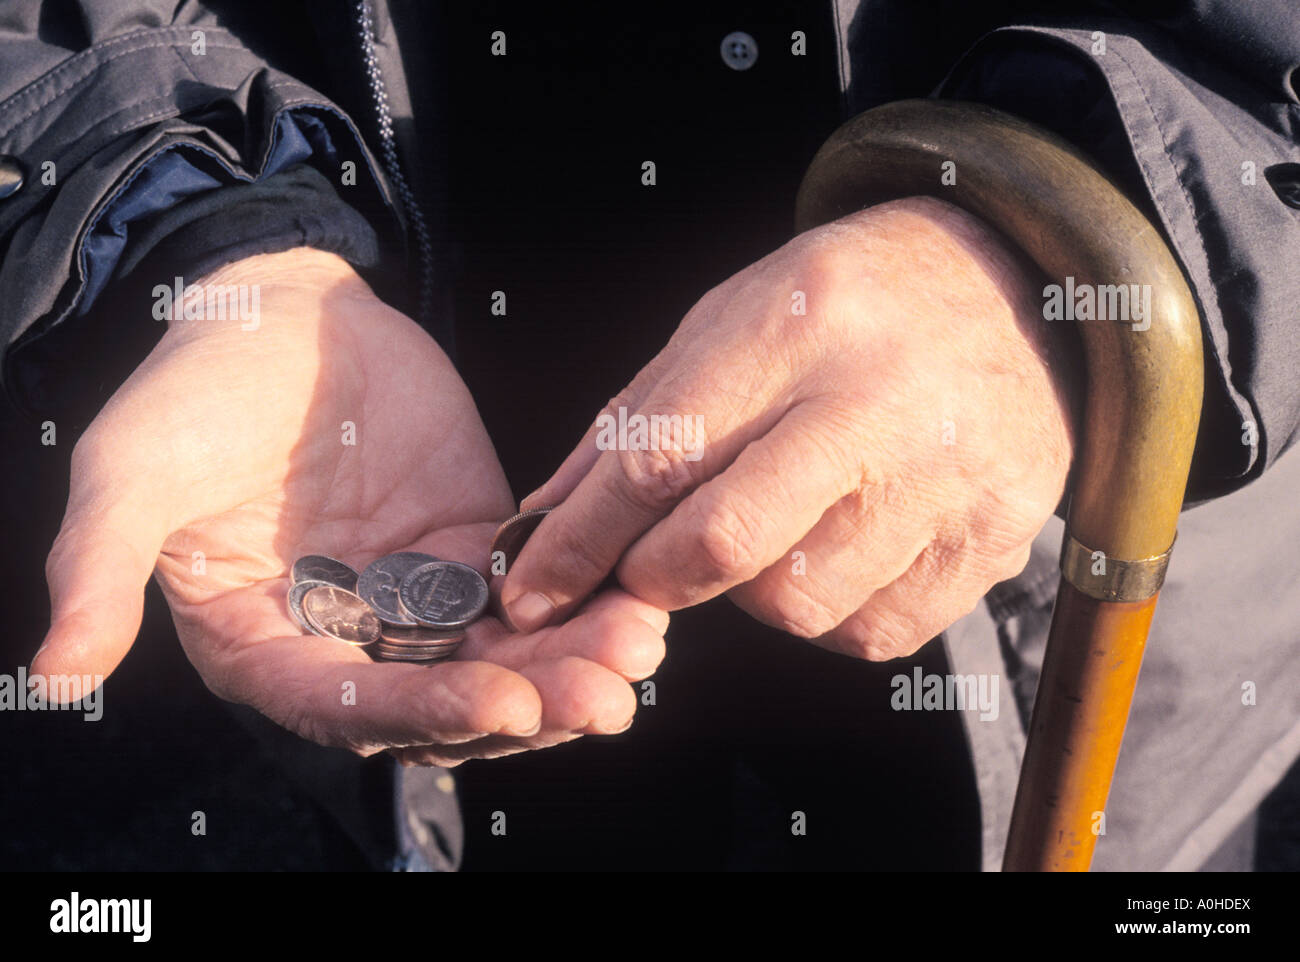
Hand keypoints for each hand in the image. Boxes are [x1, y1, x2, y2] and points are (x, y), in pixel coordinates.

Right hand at [35, 248, 665, 764]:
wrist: (282, 307)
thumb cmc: (194, 385)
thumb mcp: (132, 470)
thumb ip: (98, 566)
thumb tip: (51, 674)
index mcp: (262, 644)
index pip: (342, 707)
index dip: (419, 713)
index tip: (499, 702)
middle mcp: (343, 639)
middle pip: (441, 702)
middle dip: (525, 705)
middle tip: (603, 696)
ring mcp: (412, 599)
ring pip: (500, 658)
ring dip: (569, 668)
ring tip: (634, 653)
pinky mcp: (470, 550)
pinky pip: (533, 592)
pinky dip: (580, 605)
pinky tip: (636, 603)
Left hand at [501, 197, 1076, 659]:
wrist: (1009, 290)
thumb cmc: (847, 304)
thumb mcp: (730, 320)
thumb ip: (634, 420)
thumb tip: (544, 520)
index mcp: (801, 322)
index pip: (661, 456)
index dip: (581, 538)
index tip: (531, 587)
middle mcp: (881, 401)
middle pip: (726, 542)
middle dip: (652, 577)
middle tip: (642, 570)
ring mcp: (950, 479)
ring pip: (795, 605)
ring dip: (747, 593)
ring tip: (771, 531)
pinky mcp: (994, 541)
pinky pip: (869, 631)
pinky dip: (826, 612)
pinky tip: (835, 549)